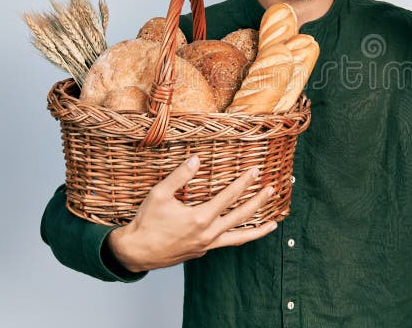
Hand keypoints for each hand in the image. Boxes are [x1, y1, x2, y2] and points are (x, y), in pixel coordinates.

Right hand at [107, 156, 277, 271]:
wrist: (136, 252)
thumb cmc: (146, 222)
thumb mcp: (159, 194)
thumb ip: (179, 176)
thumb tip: (196, 159)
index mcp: (200, 218)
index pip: (229, 197)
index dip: (244, 182)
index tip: (255, 171)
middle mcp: (208, 233)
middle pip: (241, 216)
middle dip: (258, 201)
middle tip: (272, 189)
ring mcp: (207, 245)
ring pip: (239, 237)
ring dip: (258, 229)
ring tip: (274, 223)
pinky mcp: (203, 251)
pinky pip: (227, 243)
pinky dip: (240, 237)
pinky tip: (246, 233)